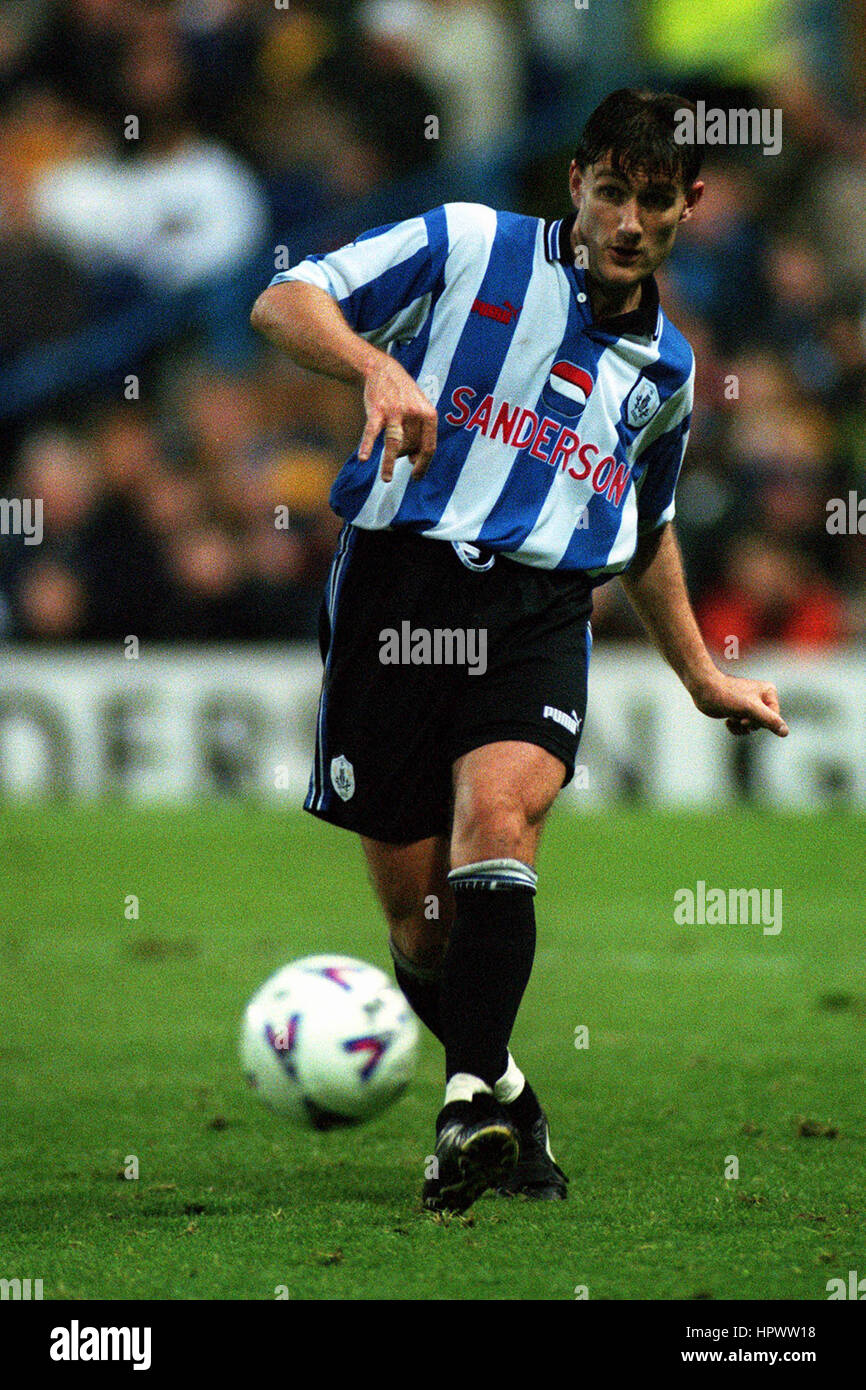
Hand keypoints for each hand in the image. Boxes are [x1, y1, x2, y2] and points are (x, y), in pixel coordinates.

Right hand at [358, 354, 437, 481]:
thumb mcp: (419, 410)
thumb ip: (420, 434)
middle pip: (410, 447)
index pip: (429, 446)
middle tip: (397, 453)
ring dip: (390, 463)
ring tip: (386, 479)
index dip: (424, 465)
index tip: (416, 477)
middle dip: (403, 455)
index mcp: (428, 414)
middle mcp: (414, 413)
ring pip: (394, 443)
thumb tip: (414, 461)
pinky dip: (367, 445)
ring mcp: (395, 411)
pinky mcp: (376, 410)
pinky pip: (372, 432)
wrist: (383, 369)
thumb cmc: (403, 394)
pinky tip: (363, 458)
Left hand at [689, 671, 788, 736]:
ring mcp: (749, 705)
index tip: (745, 717)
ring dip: (740, 727)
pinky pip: (742, 728)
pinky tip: (727, 721)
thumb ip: (769, 720)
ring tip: (732, 717)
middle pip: (763, 723)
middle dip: (749, 724)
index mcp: (769, 692)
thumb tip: (785, 732)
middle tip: (738, 717)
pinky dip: (734, 728)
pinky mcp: (738, 711)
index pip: (774, 718)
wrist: (703, 689)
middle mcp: (762, 698)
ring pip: (752, 727)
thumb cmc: (727, 696)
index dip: (759, 722)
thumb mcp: (750, 709)